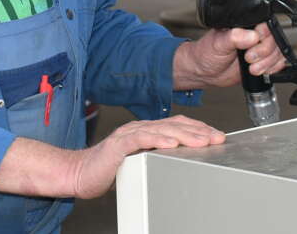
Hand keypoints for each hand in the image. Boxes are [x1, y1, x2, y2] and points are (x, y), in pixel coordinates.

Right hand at [66, 116, 224, 198]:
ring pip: (161, 130)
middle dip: (198, 131)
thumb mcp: (139, 160)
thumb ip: (155, 154)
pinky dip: (158, 140)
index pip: (177, 124)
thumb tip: (181, 156)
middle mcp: (139, 128)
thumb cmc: (108, 169)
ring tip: (202, 141)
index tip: (217, 135)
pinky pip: (141, 139)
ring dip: (184, 135)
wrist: (79, 173)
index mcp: (145, 130)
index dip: (198, 128)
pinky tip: (172, 144)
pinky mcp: (118, 144)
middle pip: (174, 125)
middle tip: (217, 138)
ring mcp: (128, 134)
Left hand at [172, 22, 286, 89]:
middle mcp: (254, 34)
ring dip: (268, 64)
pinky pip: (278, 64)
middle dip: (265, 54)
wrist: (204, 72)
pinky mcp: (263, 62)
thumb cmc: (206, 53)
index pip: (266, 26)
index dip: (263, 39)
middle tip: (248, 59)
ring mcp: (260, 48)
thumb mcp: (218, 43)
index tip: (250, 48)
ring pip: (278, 53)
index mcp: (245, 25)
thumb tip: (251, 35)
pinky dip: (272, 69)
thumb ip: (234, 37)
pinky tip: (260, 71)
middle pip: (275, 41)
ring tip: (252, 68)